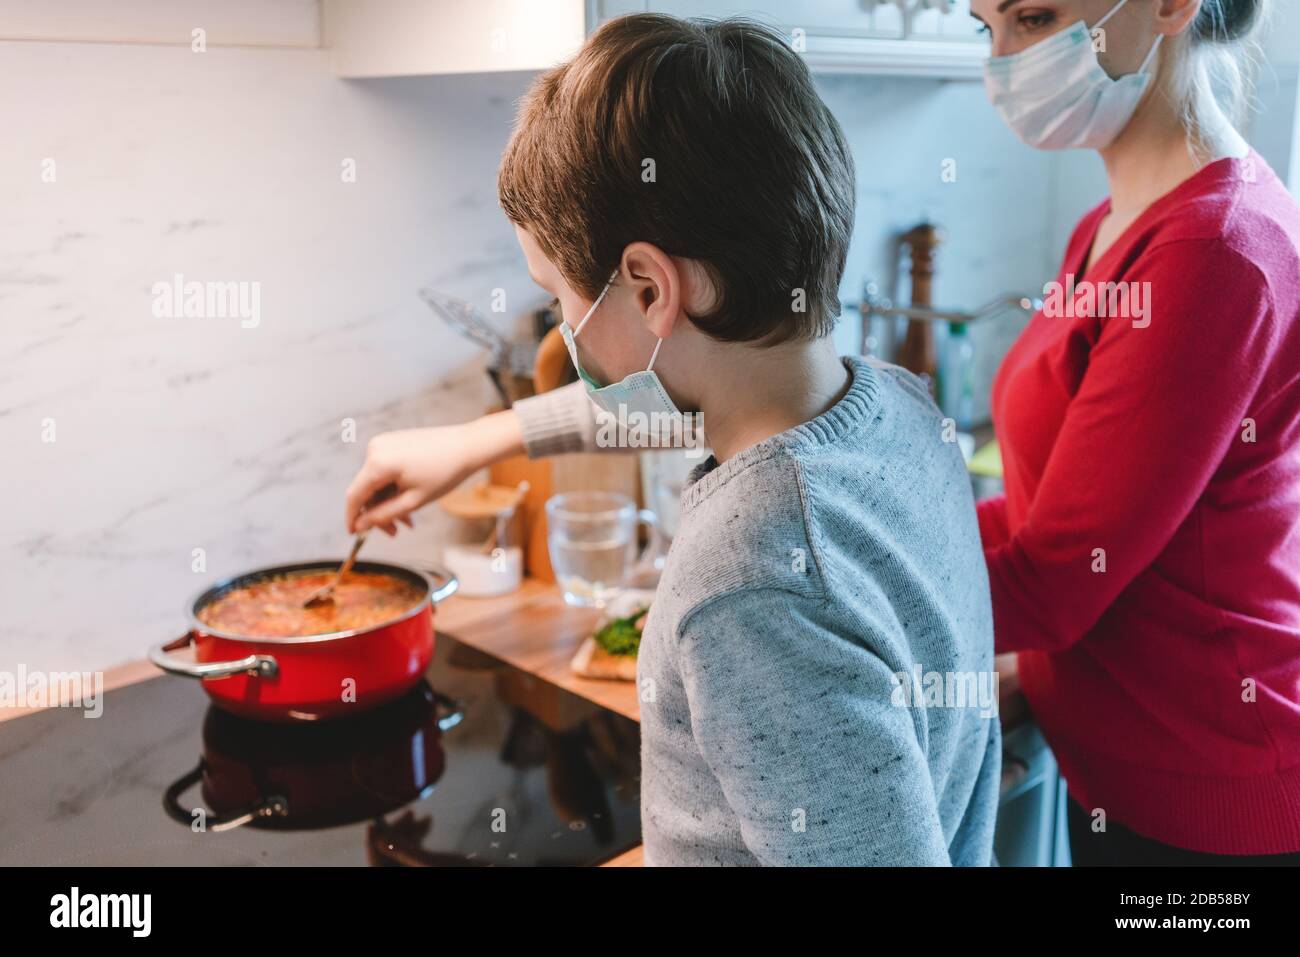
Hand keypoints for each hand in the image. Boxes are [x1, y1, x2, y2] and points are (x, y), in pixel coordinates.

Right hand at [344, 411, 524, 535]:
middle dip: (379, 513)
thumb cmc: (444, 473)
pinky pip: (385, 470)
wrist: (467, 446)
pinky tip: (409, 501)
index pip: (354, 496)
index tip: (354, 535)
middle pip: (367, 490)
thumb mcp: (412, 501)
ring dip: (389, 502)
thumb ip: (382, 515)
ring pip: (377, 482)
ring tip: (409, 520)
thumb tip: (360, 525)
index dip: (352, 518)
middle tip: (395, 532)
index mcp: (378, 463)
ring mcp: (383, 443)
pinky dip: (394, 487)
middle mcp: (375, 449)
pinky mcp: (392, 442)